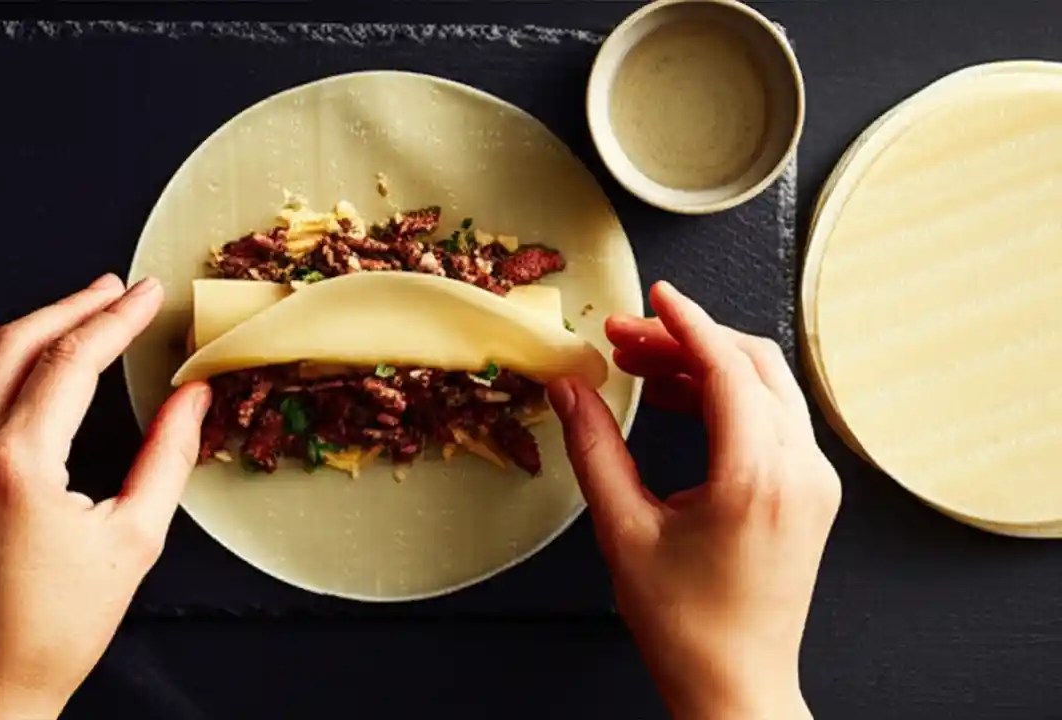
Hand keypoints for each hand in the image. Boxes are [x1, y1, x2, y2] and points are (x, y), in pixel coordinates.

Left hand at [0, 275, 209, 719]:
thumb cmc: (57, 625)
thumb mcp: (134, 539)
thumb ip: (168, 458)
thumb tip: (194, 398)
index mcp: (22, 462)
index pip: (75, 361)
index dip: (118, 321)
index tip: (149, 297)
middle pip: (25, 345)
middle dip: (79, 308)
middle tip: (121, 291)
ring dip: (30, 320)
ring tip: (75, 300)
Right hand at [547, 281, 839, 719]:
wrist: (736, 683)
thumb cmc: (684, 624)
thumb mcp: (624, 530)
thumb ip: (595, 448)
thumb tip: (571, 389)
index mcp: (757, 477)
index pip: (727, 367)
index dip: (684, 322)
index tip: (653, 295)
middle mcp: (799, 470)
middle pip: (751, 365)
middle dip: (686, 340)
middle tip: (625, 338)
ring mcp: (812, 481)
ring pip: (765, 387)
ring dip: (706, 365)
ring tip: (640, 365)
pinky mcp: (809, 492)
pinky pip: (773, 418)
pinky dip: (727, 397)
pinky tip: (677, 399)